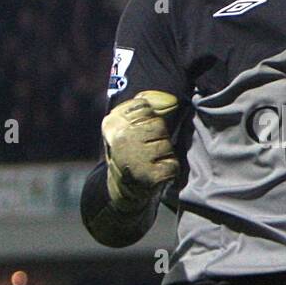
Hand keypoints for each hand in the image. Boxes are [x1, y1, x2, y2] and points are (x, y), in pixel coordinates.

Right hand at [101, 90, 179, 210]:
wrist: (121, 188)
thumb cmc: (129, 152)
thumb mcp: (125, 127)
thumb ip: (139, 110)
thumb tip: (162, 96)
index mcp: (113, 123)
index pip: (144, 106)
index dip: (148, 118)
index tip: (140, 130)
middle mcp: (121, 138)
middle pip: (158, 125)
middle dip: (158, 137)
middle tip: (146, 149)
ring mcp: (134, 158)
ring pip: (167, 145)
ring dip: (164, 154)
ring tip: (150, 161)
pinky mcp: (148, 176)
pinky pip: (172, 165)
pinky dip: (169, 170)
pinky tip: (156, 173)